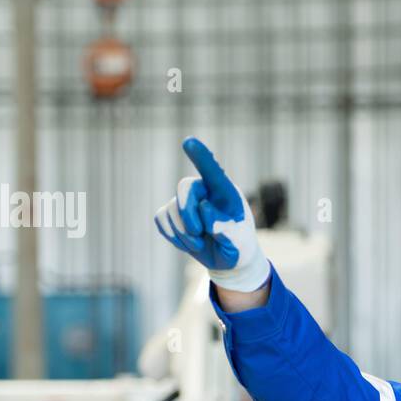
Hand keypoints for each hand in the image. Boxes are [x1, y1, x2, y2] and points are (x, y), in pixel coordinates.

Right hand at [154, 137, 270, 292]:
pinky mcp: (172, 213)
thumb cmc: (238, 245)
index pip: (213, 171)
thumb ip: (226, 228)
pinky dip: (174, 237)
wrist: (228, 258)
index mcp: (226, 192)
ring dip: (184, 234)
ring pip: (172, 209)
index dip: (200, 156)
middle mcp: (205, 190)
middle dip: (187, 212)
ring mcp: (187, 201)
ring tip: (201, 243)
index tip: (189, 142)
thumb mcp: (239, 242)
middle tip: (198, 232)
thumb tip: (205, 207)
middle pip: (185, 188)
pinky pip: (161, 219)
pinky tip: (189, 242)